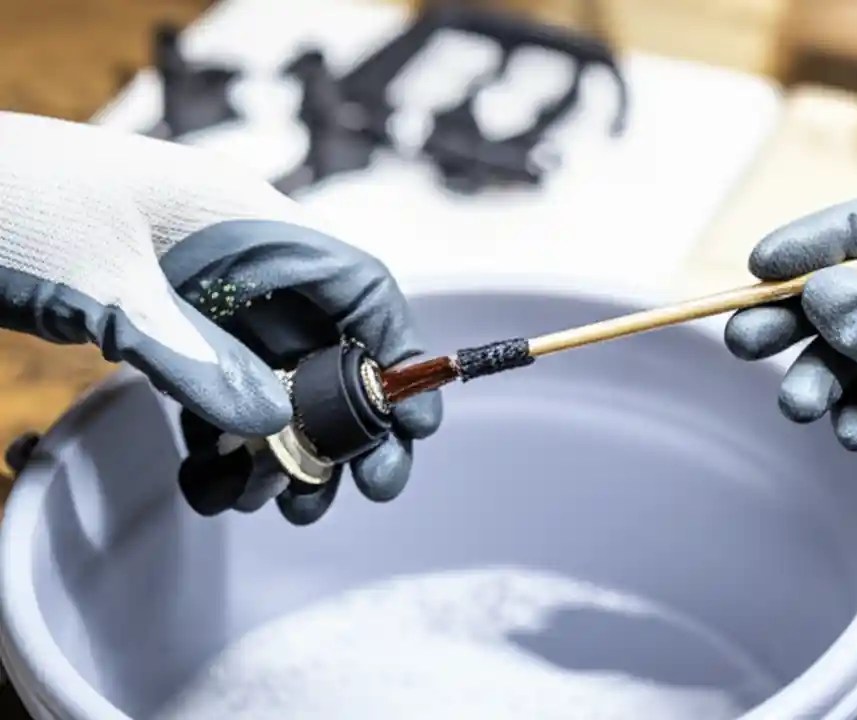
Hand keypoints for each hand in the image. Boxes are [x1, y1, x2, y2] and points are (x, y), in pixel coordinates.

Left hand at [0, 111, 441, 523]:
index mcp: (246, 221)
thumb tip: (274, 423)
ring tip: (281, 504)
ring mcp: (197, 292)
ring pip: (273, 374)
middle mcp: (237, 256)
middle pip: (327, 341)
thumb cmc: (15, 205)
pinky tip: (213, 483)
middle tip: (365, 487)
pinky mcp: (157, 321)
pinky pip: (214, 386)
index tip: (413, 421)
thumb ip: (198, 360)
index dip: (398, 353)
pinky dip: (222, 436)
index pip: (359, 285)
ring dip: (284, 442)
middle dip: (348, 420)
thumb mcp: (110, 289)